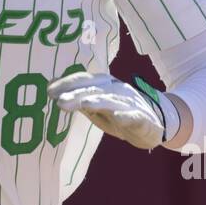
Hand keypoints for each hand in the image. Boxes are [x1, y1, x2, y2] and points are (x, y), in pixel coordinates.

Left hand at [48, 72, 170, 150]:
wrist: (156, 124)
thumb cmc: (119, 114)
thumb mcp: (96, 106)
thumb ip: (77, 97)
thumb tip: (50, 87)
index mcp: (105, 85)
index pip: (85, 80)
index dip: (68, 84)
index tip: (50, 90)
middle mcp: (117, 89)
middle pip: (95, 90)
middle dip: (77, 94)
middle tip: (59, 101)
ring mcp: (131, 103)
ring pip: (113, 101)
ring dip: (99, 102)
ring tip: (84, 105)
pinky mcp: (143, 118)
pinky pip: (135, 116)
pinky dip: (127, 116)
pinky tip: (119, 118)